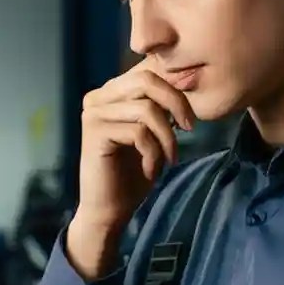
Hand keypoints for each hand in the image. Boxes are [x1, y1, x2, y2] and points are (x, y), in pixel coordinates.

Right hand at [67, 57, 195, 278]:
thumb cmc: (132, 173)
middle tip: (190, 129)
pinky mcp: (94, 133)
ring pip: (147, 109)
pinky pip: (139, 132)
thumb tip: (187, 80)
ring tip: (168, 159)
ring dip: (167, 137)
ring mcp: (93, 113)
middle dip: (176, 104)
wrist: (109, 210)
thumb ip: (160, 107)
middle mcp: (97, 97)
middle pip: (147, 81)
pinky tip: (150, 170)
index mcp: (110, 93)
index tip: (190, 121)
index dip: (175, 92)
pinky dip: (153, 153)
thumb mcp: (152, 133)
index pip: (148, 74)